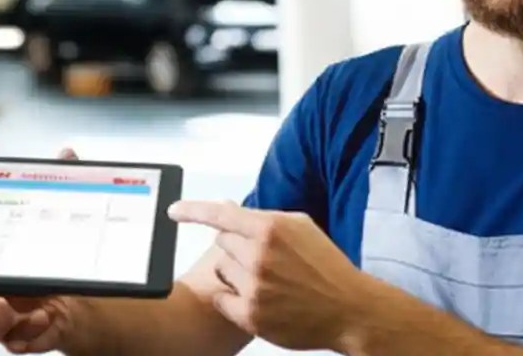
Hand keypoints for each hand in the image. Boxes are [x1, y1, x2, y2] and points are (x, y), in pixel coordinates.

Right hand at [0, 148, 84, 353]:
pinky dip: (30, 334)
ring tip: (2, 308)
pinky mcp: (33, 334)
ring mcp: (13, 319)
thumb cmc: (54, 254)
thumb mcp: (57, 216)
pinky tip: (42, 321)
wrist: (79, 293)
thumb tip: (67, 154)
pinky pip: (25, 341)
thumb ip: (57, 186)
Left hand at [169, 201, 365, 350]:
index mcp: (271, 228)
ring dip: (236, 272)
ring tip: (267, 279)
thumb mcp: (301, 228)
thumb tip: (227, 207)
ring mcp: (253, 287)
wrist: (349, 310)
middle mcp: (259, 256)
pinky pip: (222, 298)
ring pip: (221, 269)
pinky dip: (234, 297)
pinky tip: (260, 297)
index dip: (192, 210)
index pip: (220, 215)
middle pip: (221, 242)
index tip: (173, 210)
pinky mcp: (251, 315)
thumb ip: (263, 216)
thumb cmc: (328, 267)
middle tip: (264, 258)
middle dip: (237, 246)